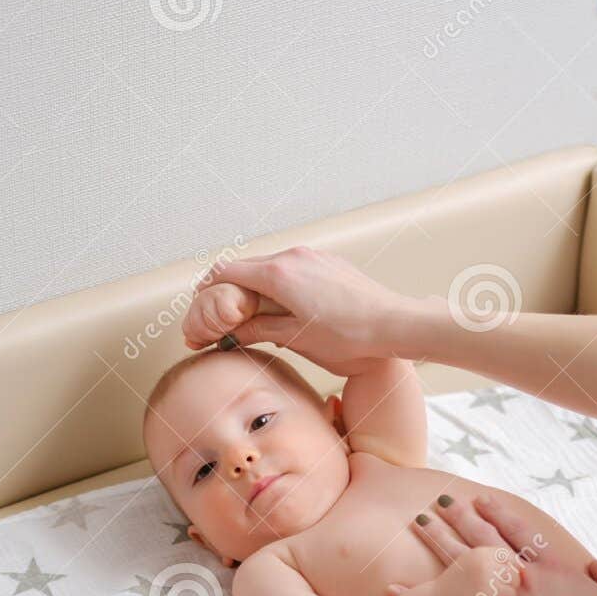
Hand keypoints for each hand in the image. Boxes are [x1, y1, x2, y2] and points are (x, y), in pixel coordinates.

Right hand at [184, 245, 421, 371]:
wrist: (396, 325)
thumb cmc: (351, 337)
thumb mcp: (295, 338)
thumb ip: (259, 329)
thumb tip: (232, 331)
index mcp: (279, 275)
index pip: (226, 271)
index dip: (207, 290)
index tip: (200, 307)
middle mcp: (293, 257)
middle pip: (245, 266)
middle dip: (229, 290)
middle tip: (222, 316)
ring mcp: (313, 257)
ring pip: (269, 267)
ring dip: (255, 287)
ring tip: (254, 316)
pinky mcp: (328, 264)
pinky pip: (291, 269)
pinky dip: (277, 284)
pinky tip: (283, 308)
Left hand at [405, 494, 596, 595]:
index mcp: (553, 570)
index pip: (520, 532)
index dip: (499, 513)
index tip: (481, 499)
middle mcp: (522, 581)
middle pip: (484, 540)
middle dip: (461, 517)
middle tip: (441, 501)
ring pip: (461, 567)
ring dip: (439, 541)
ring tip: (418, 524)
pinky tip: (395, 586)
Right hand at [423, 544, 521, 595]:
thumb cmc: (456, 586)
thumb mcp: (473, 562)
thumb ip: (497, 561)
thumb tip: (525, 568)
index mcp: (481, 552)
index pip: (512, 561)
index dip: (507, 574)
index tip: (494, 582)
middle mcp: (483, 566)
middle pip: (515, 578)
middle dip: (506, 589)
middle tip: (486, 595)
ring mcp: (484, 586)